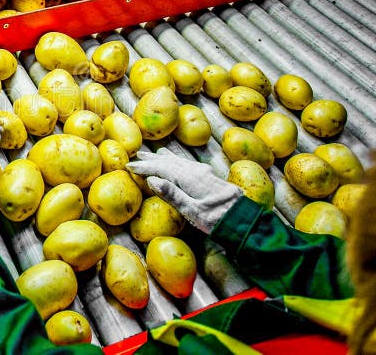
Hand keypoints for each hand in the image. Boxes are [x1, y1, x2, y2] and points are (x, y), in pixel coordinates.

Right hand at [127, 148, 242, 233]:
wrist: (245, 221)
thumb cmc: (217, 220)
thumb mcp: (193, 212)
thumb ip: (173, 195)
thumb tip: (152, 179)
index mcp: (189, 178)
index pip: (162, 169)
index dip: (145, 167)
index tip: (129, 166)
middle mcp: (196, 171)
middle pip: (170, 161)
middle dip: (153, 159)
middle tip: (137, 155)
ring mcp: (204, 173)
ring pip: (180, 161)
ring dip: (165, 158)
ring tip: (155, 154)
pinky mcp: (211, 178)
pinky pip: (188, 164)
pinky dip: (177, 161)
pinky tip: (180, 163)